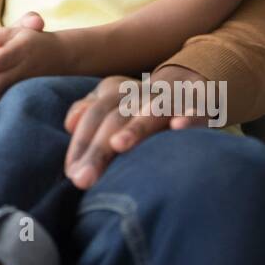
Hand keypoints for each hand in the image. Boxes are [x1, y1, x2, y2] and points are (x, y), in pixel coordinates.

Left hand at [63, 68, 211, 189]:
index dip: (80, 143)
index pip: (93, 115)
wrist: (184, 85)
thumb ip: (88, 113)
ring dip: (135, 127)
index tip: (71, 173)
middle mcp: (139, 95)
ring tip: (118, 145)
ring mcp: (167, 100)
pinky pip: (193, 111)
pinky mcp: (195, 106)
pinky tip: (178, 127)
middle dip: (98, 150)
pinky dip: (187, 117)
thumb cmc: (137, 106)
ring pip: (149, 112)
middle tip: (83, 180)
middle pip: (114, 119)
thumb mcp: (110, 104)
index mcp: (116, 93)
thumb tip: (69, 124)